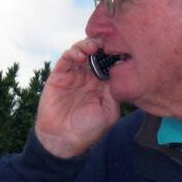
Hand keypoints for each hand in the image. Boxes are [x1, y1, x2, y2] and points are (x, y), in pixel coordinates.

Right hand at [34, 38, 121, 157]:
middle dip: (103, 44)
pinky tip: (81, 55)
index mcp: (103, 84)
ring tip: (93, 47)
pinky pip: (66, 59)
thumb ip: (115, 92)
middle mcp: (89, 77)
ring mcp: (74, 75)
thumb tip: (121, 72)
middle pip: (97, 52)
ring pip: (82, 51)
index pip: (110, 62)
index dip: (115, 52)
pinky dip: (73, 52)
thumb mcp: (110, 112)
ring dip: (88, 45)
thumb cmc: (89, 130)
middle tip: (108, 41)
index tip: (123, 45)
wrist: (64, 141)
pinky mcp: (59, 76)